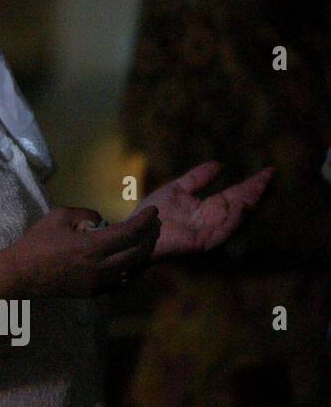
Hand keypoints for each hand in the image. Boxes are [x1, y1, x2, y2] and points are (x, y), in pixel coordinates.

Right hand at [16, 205, 161, 297]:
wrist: (21, 273)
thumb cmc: (37, 242)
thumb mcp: (59, 216)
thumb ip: (87, 214)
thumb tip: (103, 221)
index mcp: (92, 246)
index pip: (130, 232)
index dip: (145, 220)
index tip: (153, 210)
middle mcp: (100, 267)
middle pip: (139, 252)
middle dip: (151, 235)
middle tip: (154, 223)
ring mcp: (99, 283)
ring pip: (133, 267)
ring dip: (142, 252)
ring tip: (145, 238)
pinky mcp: (94, 292)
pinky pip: (121, 278)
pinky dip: (129, 265)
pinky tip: (128, 256)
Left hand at [134, 161, 273, 260]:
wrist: (137, 231)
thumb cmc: (154, 213)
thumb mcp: (177, 190)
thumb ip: (197, 179)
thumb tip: (219, 164)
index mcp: (209, 208)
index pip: (236, 194)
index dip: (252, 184)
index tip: (268, 171)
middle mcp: (213, 220)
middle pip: (241, 204)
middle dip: (255, 191)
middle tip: (270, 176)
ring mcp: (209, 232)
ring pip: (236, 218)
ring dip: (248, 203)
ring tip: (260, 188)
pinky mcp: (202, 241)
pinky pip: (222, 231)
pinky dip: (233, 219)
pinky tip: (241, 206)